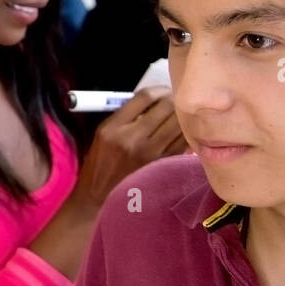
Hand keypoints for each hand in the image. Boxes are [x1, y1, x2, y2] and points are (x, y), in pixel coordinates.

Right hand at [72, 85, 186, 210]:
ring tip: (179, 114)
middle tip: (174, 100)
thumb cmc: (100, 162)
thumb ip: (125, 116)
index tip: (161, 92)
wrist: (99, 196)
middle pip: (166, 107)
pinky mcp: (161, 165)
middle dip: (173, 99)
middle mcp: (132, 139)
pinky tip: (181, 131)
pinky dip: (185, 132)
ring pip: (179, 123)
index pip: (144, 97)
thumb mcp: (102, 134)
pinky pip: (183, 141)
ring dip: (182, 115)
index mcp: (113, 128)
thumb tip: (153, 101)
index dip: (158, 89)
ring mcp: (150, 153)